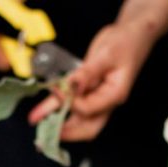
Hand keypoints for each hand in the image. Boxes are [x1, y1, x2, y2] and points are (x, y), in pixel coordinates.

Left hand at [28, 21, 155, 140]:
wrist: (131, 34)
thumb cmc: (125, 43)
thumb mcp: (107, 55)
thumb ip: (88, 72)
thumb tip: (72, 85)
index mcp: (115, 95)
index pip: (89, 109)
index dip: (71, 102)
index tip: (58, 89)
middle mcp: (106, 102)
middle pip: (87, 127)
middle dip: (65, 131)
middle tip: (45, 132)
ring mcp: (97, 99)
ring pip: (76, 118)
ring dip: (56, 121)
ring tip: (35, 121)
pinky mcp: (88, 91)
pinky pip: (71, 102)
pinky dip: (56, 106)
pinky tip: (41, 110)